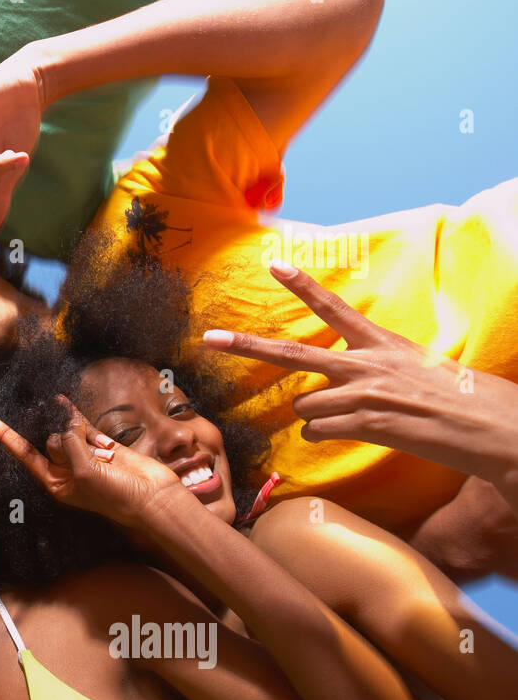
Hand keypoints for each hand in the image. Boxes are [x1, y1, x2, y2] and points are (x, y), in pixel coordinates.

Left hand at [0, 396, 185, 528]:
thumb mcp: (84, 472)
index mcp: (55, 484)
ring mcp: (84, 457)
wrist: (153, 497)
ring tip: (95, 448)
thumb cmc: (117, 496)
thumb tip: (68, 423)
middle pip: (49, 442)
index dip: (5, 437)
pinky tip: (63, 402)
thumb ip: (71, 445)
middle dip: (63, 439)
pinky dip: (74, 415)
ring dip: (70, 425)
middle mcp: (66, 471)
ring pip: (66, 431)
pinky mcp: (101, 446)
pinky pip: (82, 426)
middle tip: (91, 459)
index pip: (24, 455)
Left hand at [203, 263, 517, 484]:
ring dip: (317, 419)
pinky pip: (317, 432)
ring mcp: (364, 393)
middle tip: (209, 338)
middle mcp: (367, 364)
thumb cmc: (460, 402)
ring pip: (304, 407)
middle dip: (245, 345)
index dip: (302, 285)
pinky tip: (359, 434)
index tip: (273, 263)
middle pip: (292, 354)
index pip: (333, 308)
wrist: (493, 429)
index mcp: (382, 344)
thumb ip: (376, 369)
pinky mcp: (366, 423)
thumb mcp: (418, 369)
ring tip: (354, 420)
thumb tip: (342, 382)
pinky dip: (327, 437)